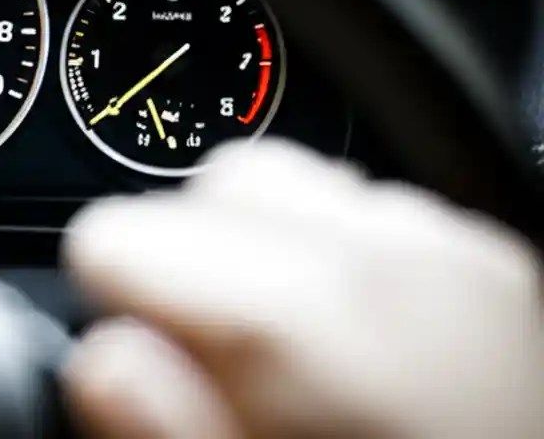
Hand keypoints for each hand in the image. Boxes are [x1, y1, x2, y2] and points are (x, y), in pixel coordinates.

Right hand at [64, 140, 543, 438]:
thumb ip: (157, 425)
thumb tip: (102, 358)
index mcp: (307, 317)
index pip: (115, 232)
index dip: (116, 308)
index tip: (160, 373)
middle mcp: (390, 255)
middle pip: (210, 184)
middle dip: (194, 263)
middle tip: (227, 370)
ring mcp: (455, 252)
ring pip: (299, 186)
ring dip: (269, 254)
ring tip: (298, 360)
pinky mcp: (496, 265)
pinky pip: (375, 215)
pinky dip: (343, 262)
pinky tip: (363, 351)